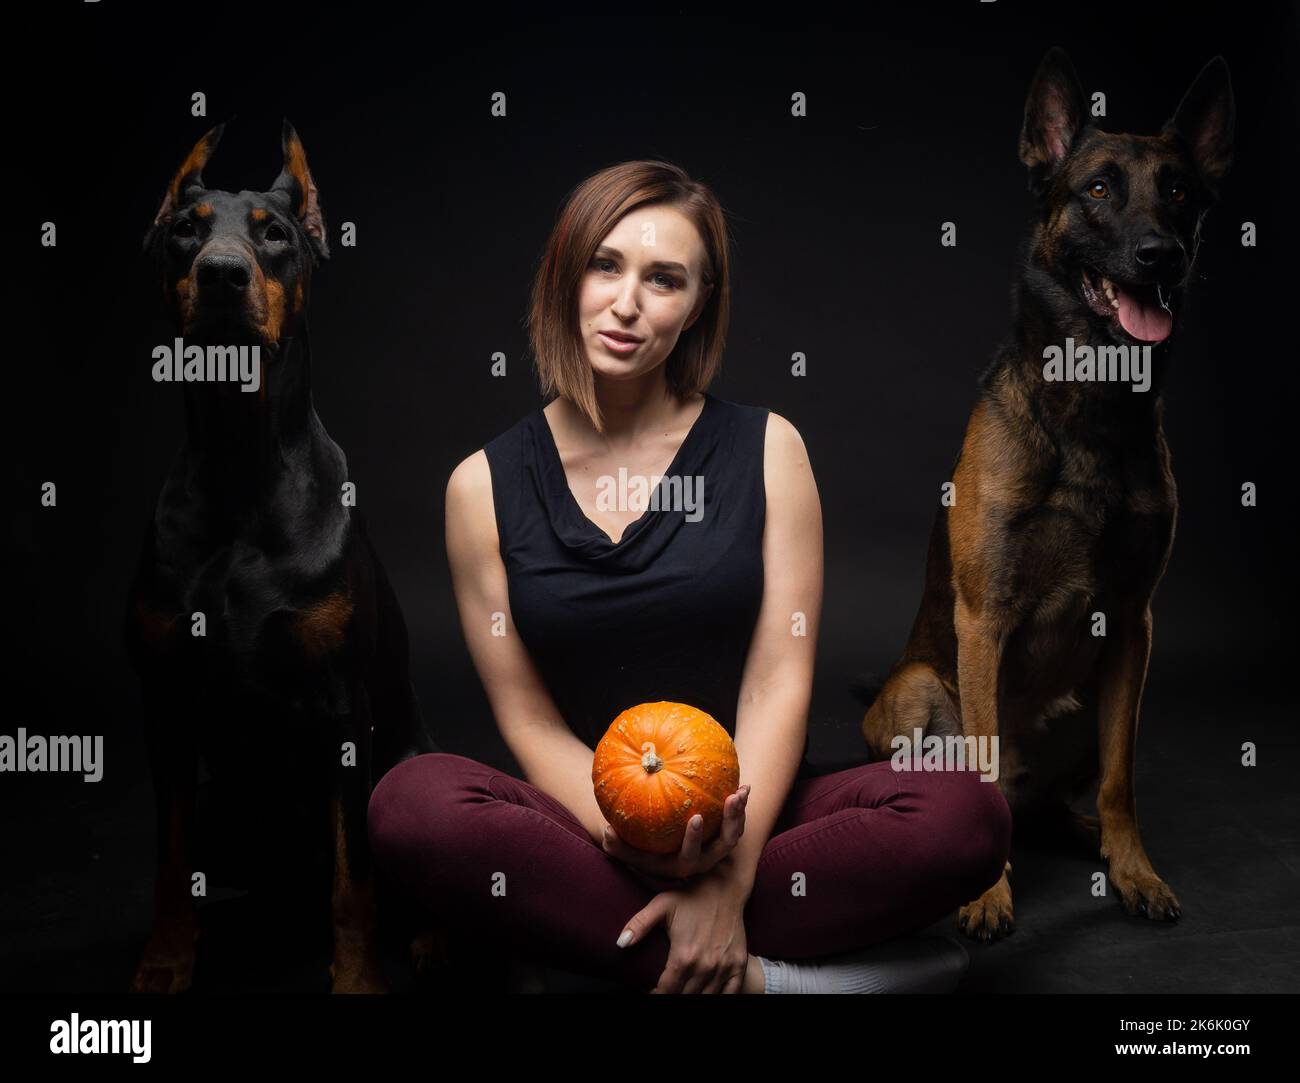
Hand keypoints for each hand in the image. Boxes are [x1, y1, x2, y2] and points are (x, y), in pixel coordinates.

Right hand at [602, 784, 749, 880]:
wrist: (663, 854)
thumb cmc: (643, 850)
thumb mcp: (628, 851)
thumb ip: (617, 845)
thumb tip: (607, 831)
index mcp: (683, 864)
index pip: (692, 855)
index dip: (695, 839)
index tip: (696, 817)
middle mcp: (704, 860)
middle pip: (724, 845)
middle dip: (732, 823)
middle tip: (732, 799)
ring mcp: (715, 849)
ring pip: (734, 833)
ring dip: (740, 813)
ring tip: (742, 790)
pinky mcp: (722, 837)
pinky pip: (735, 821)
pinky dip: (739, 805)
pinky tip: (742, 785)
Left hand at [617, 870, 750, 992]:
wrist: (724, 887)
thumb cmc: (690, 896)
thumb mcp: (661, 905)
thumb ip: (639, 925)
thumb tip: (620, 943)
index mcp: (684, 957)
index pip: (667, 991)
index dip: (657, 995)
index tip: (651, 991)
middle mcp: (706, 966)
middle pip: (686, 997)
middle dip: (673, 995)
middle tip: (666, 989)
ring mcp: (724, 967)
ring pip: (707, 998)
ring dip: (693, 996)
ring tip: (682, 990)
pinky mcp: (738, 964)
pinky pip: (731, 992)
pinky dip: (718, 997)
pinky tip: (706, 992)